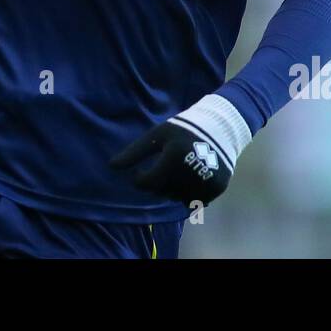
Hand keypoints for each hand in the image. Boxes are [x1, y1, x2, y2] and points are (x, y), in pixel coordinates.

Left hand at [109, 94, 251, 206]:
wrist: (220, 128)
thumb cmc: (182, 129)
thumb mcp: (157, 135)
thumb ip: (134, 152)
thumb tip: (110, 166)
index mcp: (174, 156)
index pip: (147, 183)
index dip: (139, 179)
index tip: (140, 172)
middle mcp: (191, 171)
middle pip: (162, 192)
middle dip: (157, 183)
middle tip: (162, 169)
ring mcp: (205, 181)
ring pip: (177, 199)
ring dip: (172, 190)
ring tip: (176, 172)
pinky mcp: (217, 188)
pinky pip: (195, 202)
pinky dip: (189, 194)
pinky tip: (189, 178)